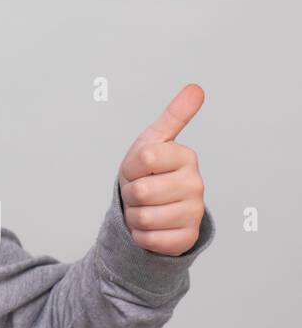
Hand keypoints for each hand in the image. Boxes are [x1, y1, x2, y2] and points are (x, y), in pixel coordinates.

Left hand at [117, 84, 206, 255]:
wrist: (153, 208)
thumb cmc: (148, 171)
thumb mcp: (153, 141)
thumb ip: (175, 115)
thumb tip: (196, 88)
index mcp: (186, 157)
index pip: (143, 158)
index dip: (130, 165)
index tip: (139, 167)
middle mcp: (196, 185)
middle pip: (140, 191)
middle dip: (130, 193)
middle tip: (140, 190)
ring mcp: (194, 213)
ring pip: (143, 217)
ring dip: (134, 214)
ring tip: (145, 207)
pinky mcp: (187, 239)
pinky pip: (148, 238)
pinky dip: (140, 234)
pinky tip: (152, 226)